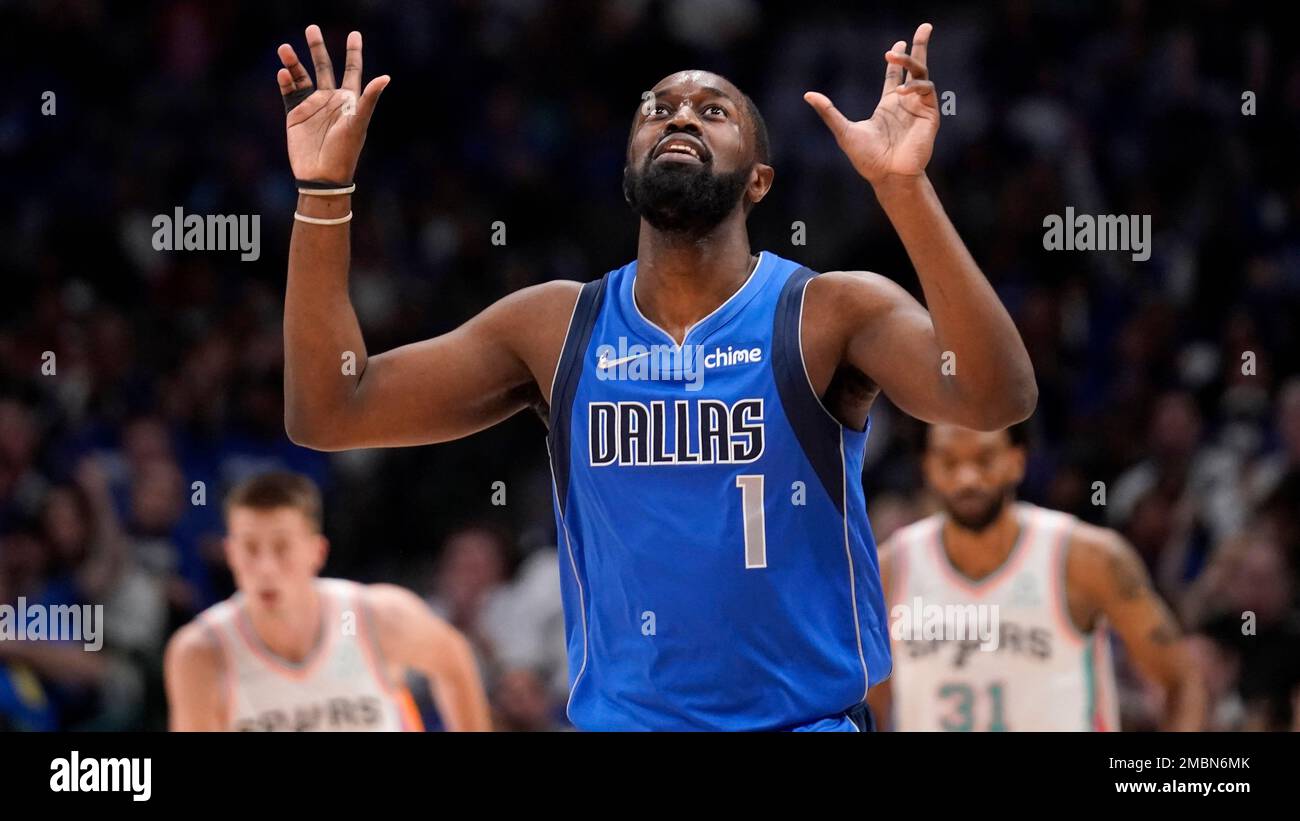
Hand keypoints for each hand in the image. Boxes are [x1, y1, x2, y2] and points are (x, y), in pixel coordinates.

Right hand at [277, 25, 389, 183]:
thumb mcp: (358, 123)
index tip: (354, 34)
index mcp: (349, 100)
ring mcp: (312, 106)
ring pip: (302, 76)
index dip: (354, 52)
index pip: (352, 70)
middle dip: (317, 48)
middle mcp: (331, 100)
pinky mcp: (295, 115)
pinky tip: (283, 73)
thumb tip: (386, 77)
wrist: (322, 176)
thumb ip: (369, 99)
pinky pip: (289, 92)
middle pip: (324, 67)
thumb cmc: (345, 151)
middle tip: (312, 28)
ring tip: (284, 48)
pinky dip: (285, 81)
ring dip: (293, 62)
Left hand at [804, 23, 938, 185]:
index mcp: (889, 105)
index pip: (895, 75)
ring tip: (893, 53)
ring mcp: (919, 108)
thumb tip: (808, 94)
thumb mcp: (844, 130)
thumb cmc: (867, 159)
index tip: (898, 41)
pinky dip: (915, 87)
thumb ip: (829, 112)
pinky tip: (902, 93)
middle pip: (916, 67)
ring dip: (911, 60)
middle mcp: (905, 103)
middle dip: (920, 46)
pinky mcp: (929, 115)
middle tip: (924, 26)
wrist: (887, 176)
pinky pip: (926, 91)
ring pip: (922, 74)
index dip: (898, 59)